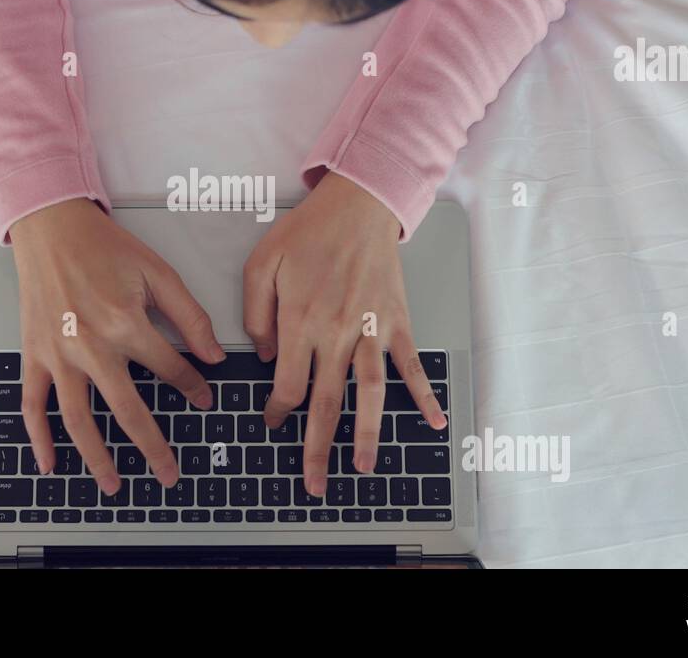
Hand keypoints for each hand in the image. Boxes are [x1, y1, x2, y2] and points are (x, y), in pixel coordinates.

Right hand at [11, 198, 221, 493]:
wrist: (52, 228)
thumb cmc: (103, 247)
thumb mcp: (157, 272)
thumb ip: (189, 315)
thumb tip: (213, 354)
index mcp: (126, 323)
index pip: (170, 369)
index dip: (193, 387)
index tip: (204, 400)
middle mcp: (91, 346)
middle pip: (127, 410)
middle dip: (152, 448)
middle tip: (169, 475)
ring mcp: (59, 355)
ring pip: (78, 419)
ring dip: (96, 457)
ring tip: (113, 485)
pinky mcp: (35, 355)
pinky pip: (33, 405)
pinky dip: (38, 437)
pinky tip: (49, 463)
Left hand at [243, 171, 446, 496]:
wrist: (358, 203)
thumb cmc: (308, 232)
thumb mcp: (261, 264)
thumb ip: (255, 314)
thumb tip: (265, 355)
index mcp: (300, 321)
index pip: (286, 384)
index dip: (277, 411)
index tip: (272, 423)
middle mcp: (336, 332)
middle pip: (326, 402)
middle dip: (317, 448)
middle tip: (314, 483)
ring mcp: (370, 330)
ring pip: (369, 394)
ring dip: (366, 435)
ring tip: (363, 469)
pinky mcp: (397, 322)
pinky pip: (410, 365)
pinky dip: (423, 394)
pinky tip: (432, 422)